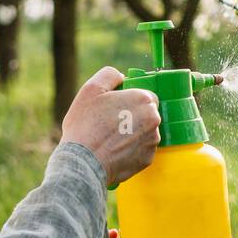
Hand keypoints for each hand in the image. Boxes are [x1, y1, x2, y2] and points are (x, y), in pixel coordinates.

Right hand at [60, 66, 159, 186]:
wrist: (84, 163)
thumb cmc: (85, 125)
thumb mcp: (91, 89)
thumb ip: (110, 75)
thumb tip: (121, 77)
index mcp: (142, 99)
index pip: (146, 95)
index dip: (130, 100)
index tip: (116, 108)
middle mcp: (154, 119)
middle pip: (147, 113)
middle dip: (133, 116)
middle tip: (111, 123)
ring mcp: (152, 141)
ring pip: (145, 132)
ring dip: (133, 133)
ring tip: (110, 138)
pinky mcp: (147, 159)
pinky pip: (142, 150)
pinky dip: (131, 149)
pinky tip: (114, 150)